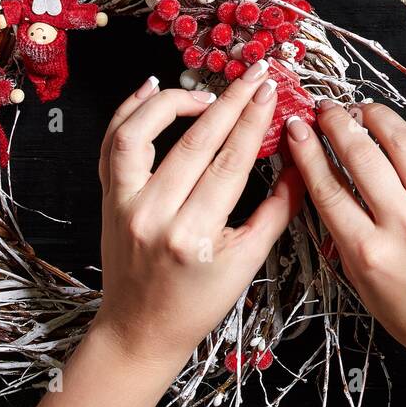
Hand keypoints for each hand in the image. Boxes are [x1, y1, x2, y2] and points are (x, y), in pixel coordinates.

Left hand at [28, 61, 298, 406]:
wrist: (140, 331)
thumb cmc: (197, 303)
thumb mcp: (248, 262)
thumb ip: (278, 210)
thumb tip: (298, 162)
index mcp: (193, 235)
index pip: (230, 162)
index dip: (253, 121)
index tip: (270, 93)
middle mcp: (154, 215)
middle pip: (195, 141)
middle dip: (230, 101)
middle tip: (254, 75)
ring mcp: (124, 204)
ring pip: (141, 132)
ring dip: (175, 101)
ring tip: (207, 92)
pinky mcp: (107, 199)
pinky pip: (112, 143)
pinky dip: (130, 110)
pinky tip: (152, 88)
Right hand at [283, 100, 405, 406]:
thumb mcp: (359, 282)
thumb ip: (341, 232)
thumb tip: (322, 181)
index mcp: (370, 253)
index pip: (329, 187)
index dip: (307, 151)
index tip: (296, 129)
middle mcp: (404, 225)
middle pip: (362, 155)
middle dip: (337, 123)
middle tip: (324, 109)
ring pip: (402, 141)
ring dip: (376, 116)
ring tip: (358, 109)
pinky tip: (396, 128)